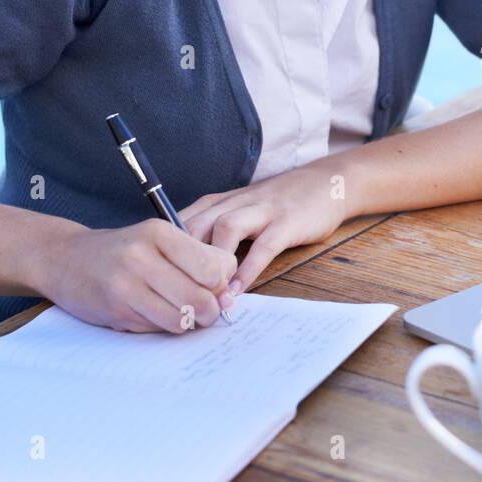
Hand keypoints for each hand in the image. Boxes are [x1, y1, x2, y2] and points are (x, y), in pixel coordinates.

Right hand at [38, 218, 238, 332]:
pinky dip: (162, 328)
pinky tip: (152, 314)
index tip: (215, 287)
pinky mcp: (116, 310)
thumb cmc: (122, 251)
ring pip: (180, 319)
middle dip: (209, 311)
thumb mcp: (158, 241)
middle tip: (203, 310)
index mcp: (160, 232)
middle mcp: (142, 255)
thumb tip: (228, 294)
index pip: (213, 266)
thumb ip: (194, 260)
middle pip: (200, 297)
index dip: (222, 283)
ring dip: (187, 323)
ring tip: (180, 313)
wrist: (66, 259)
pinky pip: (156, 329)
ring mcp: (126, 284)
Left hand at [179, 160, 353, 292]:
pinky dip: (247, 270)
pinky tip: (239, 292)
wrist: (324, 183)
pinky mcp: (286, 222)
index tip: (157, 285)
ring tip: (207, 297)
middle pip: (195, 227)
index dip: (163, 255)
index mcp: (215, 204)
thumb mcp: (236, 212)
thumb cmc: (274, 205)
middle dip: (182, 262)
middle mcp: (232, 203)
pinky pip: (262, 246)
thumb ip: (211, 234)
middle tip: (177, 298)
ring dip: (213, 264)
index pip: (176, 225)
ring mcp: (260, 210)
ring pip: (225, 229)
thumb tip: (180, 271)